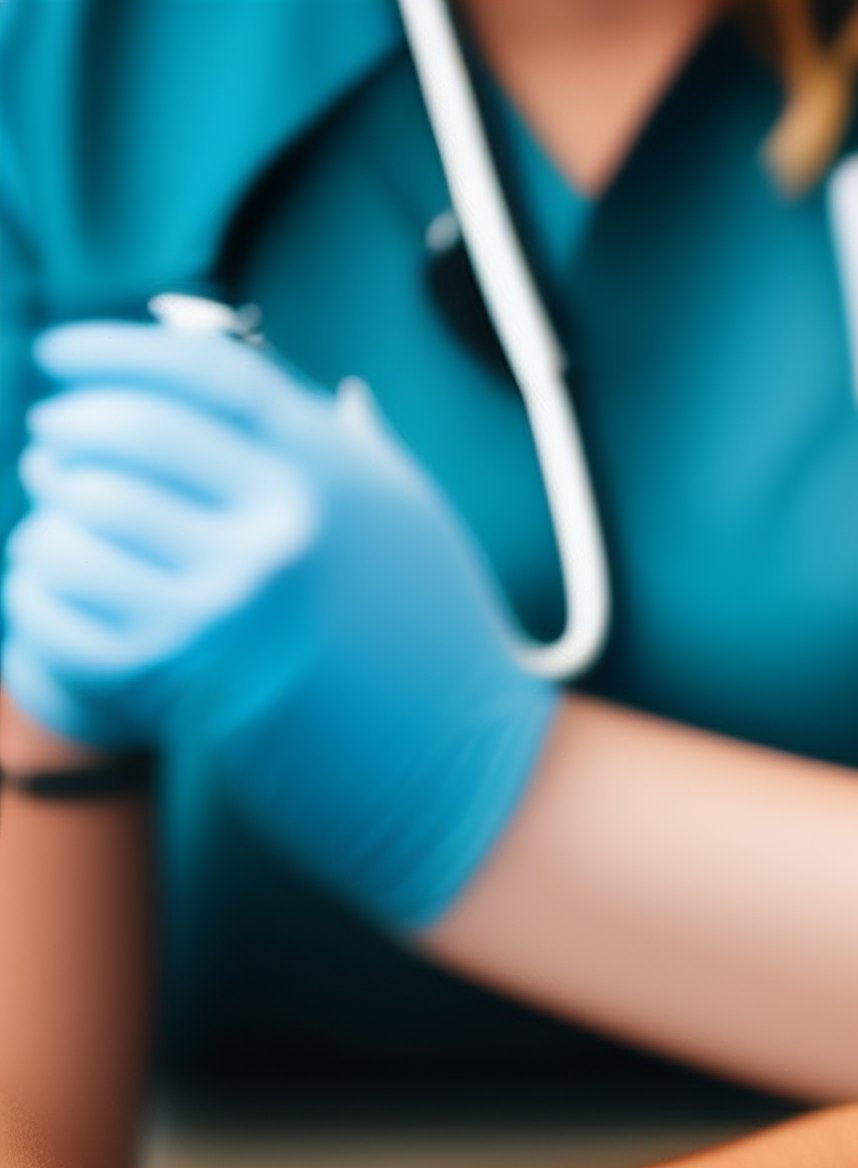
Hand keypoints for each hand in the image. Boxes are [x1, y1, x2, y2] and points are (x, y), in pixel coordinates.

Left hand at [3, 321, 555, 930]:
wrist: (452, 760)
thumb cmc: (425, 628)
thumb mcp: (398, 509)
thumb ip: (320, 434)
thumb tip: (231, 362)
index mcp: (331, 477)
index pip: (199, 376)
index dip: (115, 353)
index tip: (59, 356)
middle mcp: (278, 534)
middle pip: (118, 439)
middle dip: (68, 439)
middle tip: (58, 451)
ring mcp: (224, 610)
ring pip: (68, 526)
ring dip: (51, 529)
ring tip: (69, 538)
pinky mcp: (176, 680)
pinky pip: (51, 611)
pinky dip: (40, 602)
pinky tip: (69, 600)